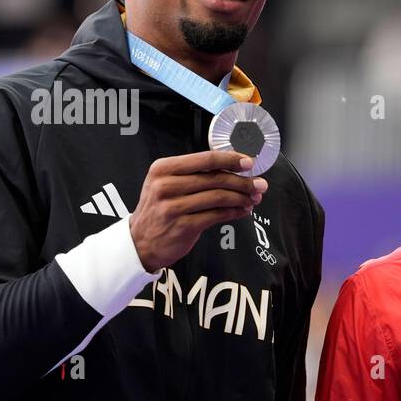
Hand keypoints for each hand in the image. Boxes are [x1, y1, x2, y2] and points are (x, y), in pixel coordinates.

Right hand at [129, 151, 265, 271]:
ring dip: (241, 197)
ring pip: (219, 197)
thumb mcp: (166, 183)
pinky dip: (234, 212)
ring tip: (253, 198)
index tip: (249, 162)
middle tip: (260, 184)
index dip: (231, 160)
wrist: (140, 241)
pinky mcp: (183, 226)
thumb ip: (193, 174)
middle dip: (243, 181)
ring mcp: (173, 207)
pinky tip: (243, 210)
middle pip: (215, 179)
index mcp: (163, 168)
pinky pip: (217, 215)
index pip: (205, 159)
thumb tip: (233, 168)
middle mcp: (166, 185)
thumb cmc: (159, 208)